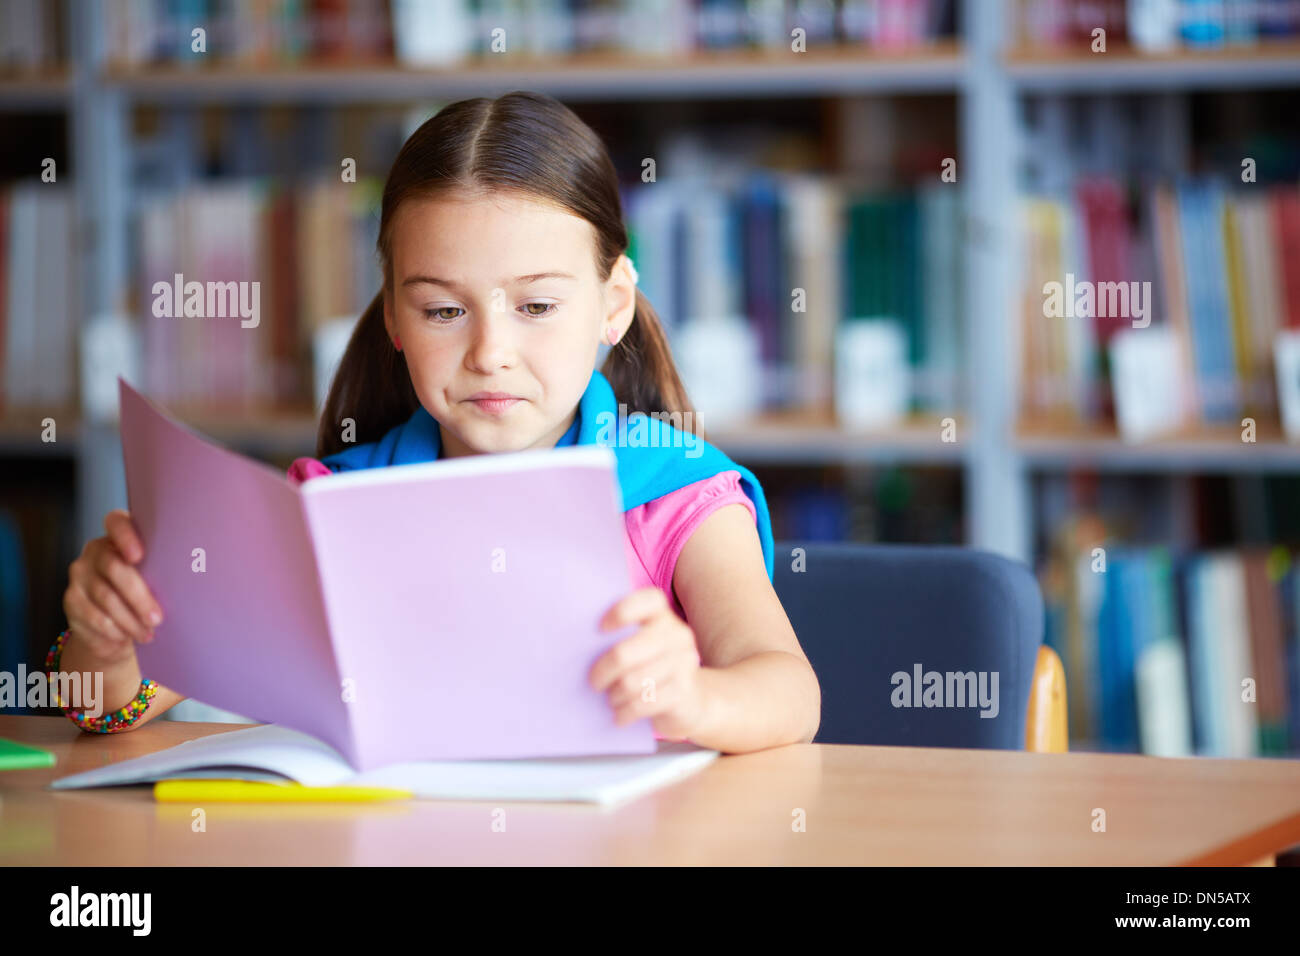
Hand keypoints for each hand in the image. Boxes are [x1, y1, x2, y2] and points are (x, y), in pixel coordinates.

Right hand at [62, 509, 163, 665]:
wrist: (115, 627)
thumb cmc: (146, 594)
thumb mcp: (156, 579)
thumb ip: (163, 570)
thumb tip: (196, 573)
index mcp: (118, 536)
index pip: (116, 522)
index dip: (126, 535)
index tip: (139, 556)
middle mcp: (95, 551)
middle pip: (114, 567)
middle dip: (139, 596)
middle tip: (158, 618)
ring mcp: (80, 574)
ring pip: (105, 597)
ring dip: (130, 619)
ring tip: (149, 632)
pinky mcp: (72, 600)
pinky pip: (94, 616)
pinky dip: (115, 629)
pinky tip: (129, 636)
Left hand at [589, 586, 706, 741]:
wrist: (691, 701)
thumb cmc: (653, 669)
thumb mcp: (642, 646)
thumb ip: (621, 638)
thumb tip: (577, 644)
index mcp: (663, 617)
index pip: (648, 601)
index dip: (621, 612)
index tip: (600, 629)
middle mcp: (678, 635)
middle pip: (624, 653)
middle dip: (602, 672)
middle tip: (594, 682)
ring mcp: (684, 662)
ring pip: (631, 683)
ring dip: (614, 696)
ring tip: (612, 699)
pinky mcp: (684, 690)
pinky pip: (643, 703)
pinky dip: (625, 712)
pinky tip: (620, 715)